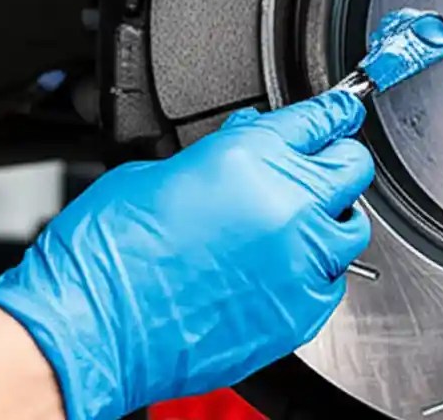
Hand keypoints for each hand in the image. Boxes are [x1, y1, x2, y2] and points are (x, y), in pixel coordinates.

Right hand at [0, 92, 374, 419]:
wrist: (89, 328)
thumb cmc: (106, 254)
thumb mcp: (156, 173)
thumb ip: (220, 155)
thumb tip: (244, 145)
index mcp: (252, 156)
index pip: (323, 118)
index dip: (333, 114)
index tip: (341, 114)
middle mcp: (287, 205)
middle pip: (353, 166)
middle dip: (337, 162)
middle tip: (317, 168)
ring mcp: (299, 261)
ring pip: (352, 228)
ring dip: (331, 220)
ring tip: (298, 226)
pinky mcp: (299, 312)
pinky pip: (333, 284)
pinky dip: (317, 275)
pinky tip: (285, 273)